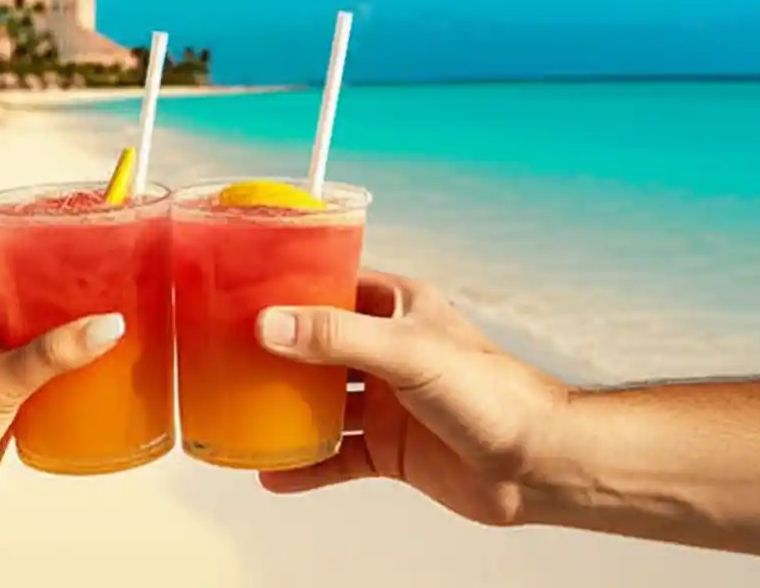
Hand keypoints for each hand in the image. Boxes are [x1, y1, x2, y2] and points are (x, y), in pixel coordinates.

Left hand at [0, 281, 125, 528]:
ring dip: (80, 345)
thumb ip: (50, 354)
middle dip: (79, 306)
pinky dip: (76, 380)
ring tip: (130, 333)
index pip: (20, 272)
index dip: (58, 264)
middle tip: (128, 295)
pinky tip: (110, 379)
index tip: (104, 256)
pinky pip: (51, 384)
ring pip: (49, 348)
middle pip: (41, 309)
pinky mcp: (9, 407)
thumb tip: (110, 324)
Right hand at [254, 270, 568, 525]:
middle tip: (223, 353)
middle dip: (275, 351)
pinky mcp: (390, 449)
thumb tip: (269, 325)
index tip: (240, 289)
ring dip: (284, 409)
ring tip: (236, 413)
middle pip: (317, 345)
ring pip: (322, 402)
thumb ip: (337, 337)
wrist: (536, 464)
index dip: (290, 285)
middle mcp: (388, 351)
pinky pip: (336, 456)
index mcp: (398, 309)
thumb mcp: (407, 351)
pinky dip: (305, 466)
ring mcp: (388, 402)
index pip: (333, 284)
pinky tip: (272, 475)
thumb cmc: (491, 393)